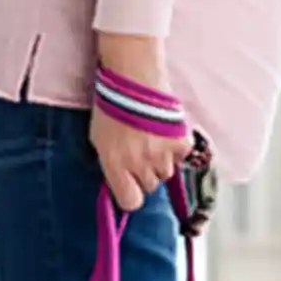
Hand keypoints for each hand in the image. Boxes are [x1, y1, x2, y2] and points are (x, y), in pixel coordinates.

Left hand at [91, 33, 192, 210]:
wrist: (133, 78)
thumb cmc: (111, 107)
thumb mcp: (99, 141)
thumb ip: (111, 165)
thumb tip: (119, 182)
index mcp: (115, 166)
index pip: (130, 202)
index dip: (130, 195)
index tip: (129, 187)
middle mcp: (139, 164)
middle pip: (150, 186)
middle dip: (144, 174)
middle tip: (139, 153)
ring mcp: (162, 154)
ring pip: (166, 173)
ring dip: (160, 162)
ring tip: (151, 139)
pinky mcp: (182, 142)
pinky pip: (181, 157)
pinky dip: (176, 148)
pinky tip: (165, 132)